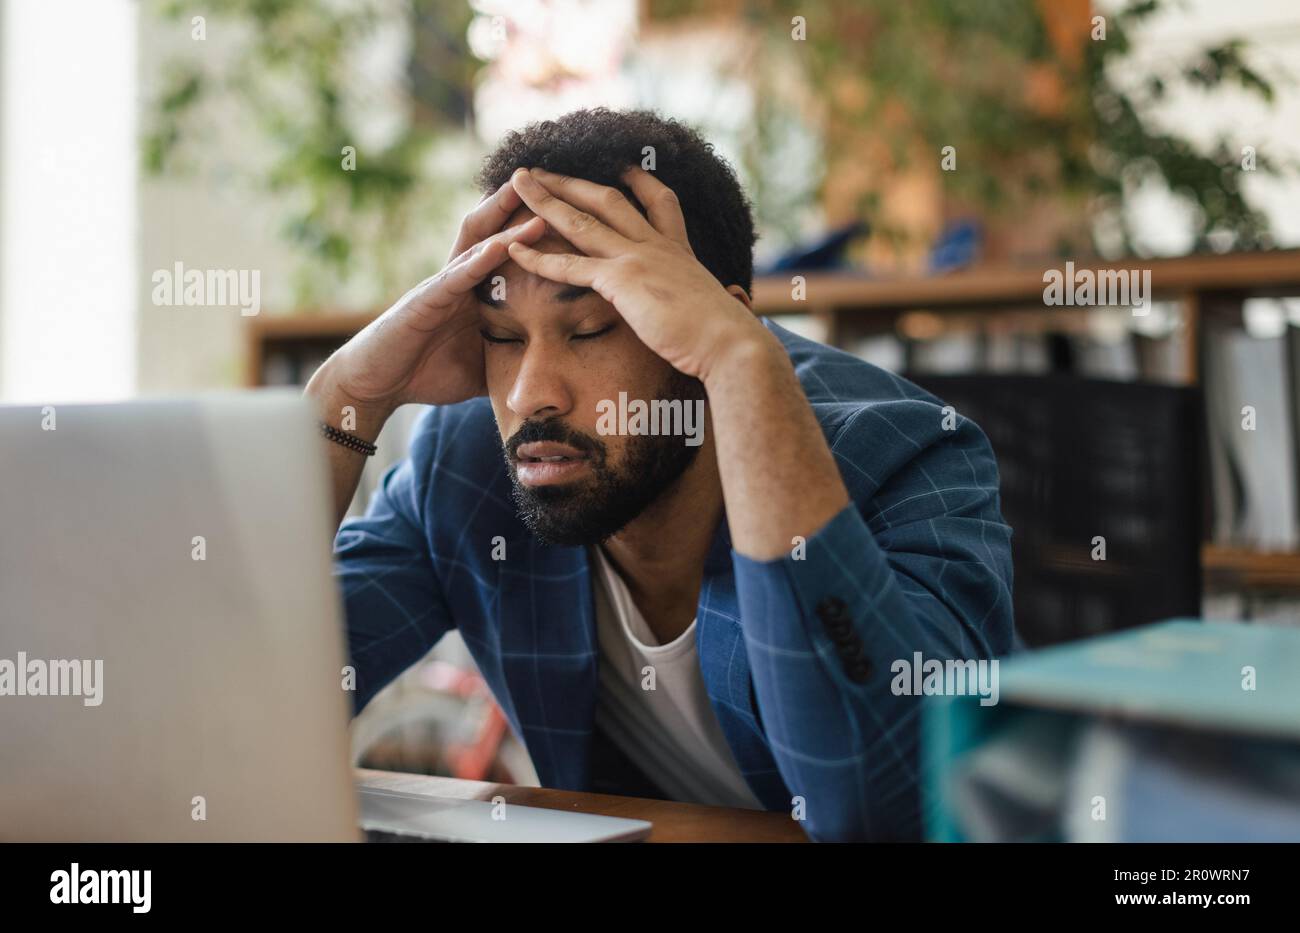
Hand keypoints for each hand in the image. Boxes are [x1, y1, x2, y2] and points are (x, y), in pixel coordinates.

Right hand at [317, 180, 545, 415]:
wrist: (375, 386)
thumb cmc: (426, 373)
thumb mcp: (484, 365)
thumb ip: (513, 358)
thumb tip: (554, 367)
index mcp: (476, 292)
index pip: (510, 252)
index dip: (536, 232)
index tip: (570, 214)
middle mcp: (460, 279)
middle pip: (494, 232)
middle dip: (522, 210)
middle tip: (555, 186)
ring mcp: (442, 286)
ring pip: (478, 245)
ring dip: (507, 226)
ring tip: (538, 207)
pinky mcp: (425, 301)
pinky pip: (455, 277)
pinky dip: (479, 261)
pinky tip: (500, 247)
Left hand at [505, 166, 767, 382]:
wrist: (731, 345)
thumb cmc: (728, 338)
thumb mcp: (720, 308)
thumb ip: (715, 298)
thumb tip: (733, 299)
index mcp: (680, 252)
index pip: (660, 203)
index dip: (640, 182)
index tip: (623, 167)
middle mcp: (657, 246)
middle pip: (609, 199)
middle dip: (573, 181)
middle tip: (543, 167)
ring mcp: (638, 258)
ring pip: (582, 220)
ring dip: (545, 199)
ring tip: (517, 182)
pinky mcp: (622, 281)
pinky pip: (570, 264)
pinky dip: (538, 256)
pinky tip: (513, 248)